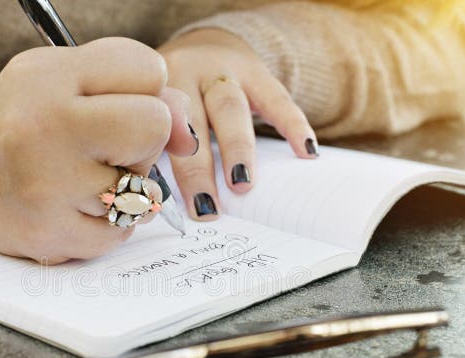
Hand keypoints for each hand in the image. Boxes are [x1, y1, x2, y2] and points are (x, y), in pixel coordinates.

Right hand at [0, 38, 195, 263]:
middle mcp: (47, 130)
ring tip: (79, 176)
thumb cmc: (19, 117)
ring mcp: (48, 188)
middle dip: (141, 139)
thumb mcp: (67, 76)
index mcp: (52, 78)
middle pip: (153, 128)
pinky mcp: (51, 235)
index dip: (143, 91)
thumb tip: (187, 135)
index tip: (113, 103)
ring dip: (123, 187)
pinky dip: (109, 224)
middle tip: (103, 144)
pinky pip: (121, 234)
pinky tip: (77, 206)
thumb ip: (134, 84)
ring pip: (142, 190)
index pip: (151, 73)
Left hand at [159, 29, 317, 219]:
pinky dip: (293, 126)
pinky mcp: (259, 72)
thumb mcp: (162, 112)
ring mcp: (224, 71)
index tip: (165, 202)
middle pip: (192, 121)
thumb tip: (165, 203)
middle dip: (199, 168)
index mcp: (157, 91)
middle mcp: (187, 73)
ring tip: (242, 185)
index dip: (160, 164)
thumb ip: (162, 149)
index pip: (157, 130)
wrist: (208, 44)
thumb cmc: (180, 98)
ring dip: (236, 149)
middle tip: (207, 206)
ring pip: (229, 108)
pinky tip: (307, 152)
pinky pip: (277, 99)